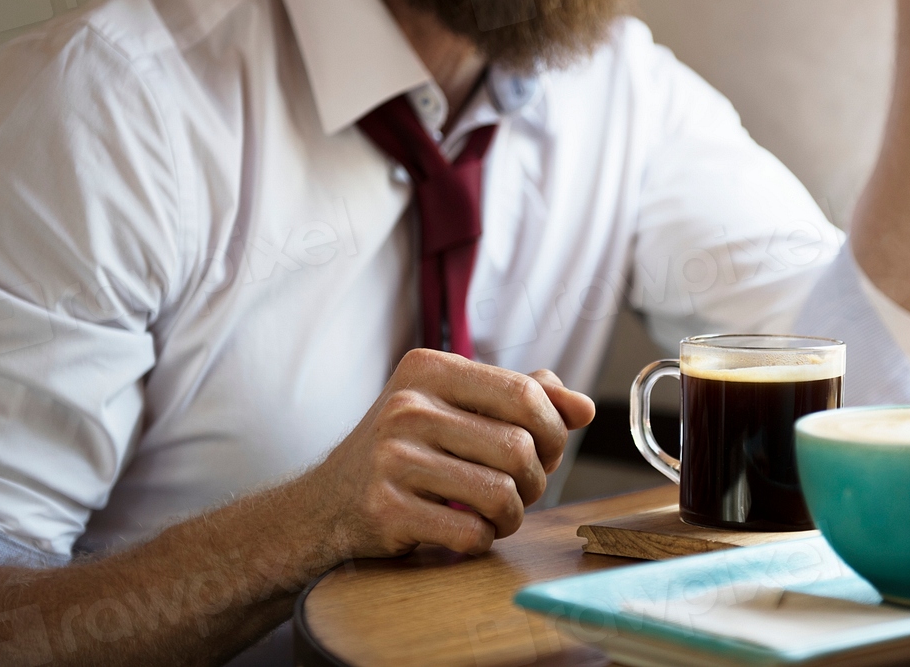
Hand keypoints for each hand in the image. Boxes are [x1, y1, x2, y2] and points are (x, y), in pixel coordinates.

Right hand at [307, 349, 594, 556]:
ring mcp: (392, 458)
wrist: (326, 504)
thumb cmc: (406, 451)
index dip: (553, 429)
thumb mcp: (453, 408)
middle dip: (536, 479)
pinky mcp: (386, 509)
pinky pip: (470, 533)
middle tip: (521, 489)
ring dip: (513, 515)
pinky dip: (482, 541)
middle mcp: (407, 407)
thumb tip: (583, 407)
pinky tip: (466, 532)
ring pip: (501, 494)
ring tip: (498, 513)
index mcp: (429, 369)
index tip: (546, 450)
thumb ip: (518, 398)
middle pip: (519, 448)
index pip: (524, 393)